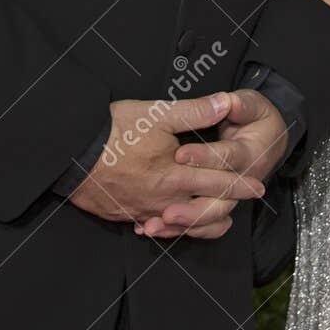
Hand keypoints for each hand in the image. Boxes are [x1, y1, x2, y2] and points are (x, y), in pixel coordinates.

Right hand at [67, 93, 265, 234]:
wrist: (69, 154)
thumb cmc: (113, 132)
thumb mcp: (157, 113)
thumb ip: (195, 112)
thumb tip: (226, 103)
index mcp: (174, 176)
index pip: (217, 182)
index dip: (240, 184)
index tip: (259, 186)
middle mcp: (162, 200)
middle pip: (203, 211)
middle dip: (226, 207)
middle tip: (243, 205)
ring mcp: (142, 211)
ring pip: (180, 225)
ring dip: (200, 222)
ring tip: (215, 219)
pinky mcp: (123, 214)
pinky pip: (152, 225)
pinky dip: (166, 226)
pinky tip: (168, 222)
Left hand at [135, 89, 294, 241]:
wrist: (269, 138)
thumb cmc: (256, 117)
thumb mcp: (251, 104)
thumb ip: (239, 105)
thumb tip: (226, 101)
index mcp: (249, 155)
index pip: (227, 158)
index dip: (204, 157)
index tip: (179, 155)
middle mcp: (240, 181)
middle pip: (219, 202)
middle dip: (191, 210)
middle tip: (165, 212)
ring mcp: (228, 195)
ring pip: (208, 219)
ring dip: (182, 225)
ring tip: (153, 226)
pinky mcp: (215, 202)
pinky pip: (200, 225)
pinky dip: (178, 230)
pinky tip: (150, 227)